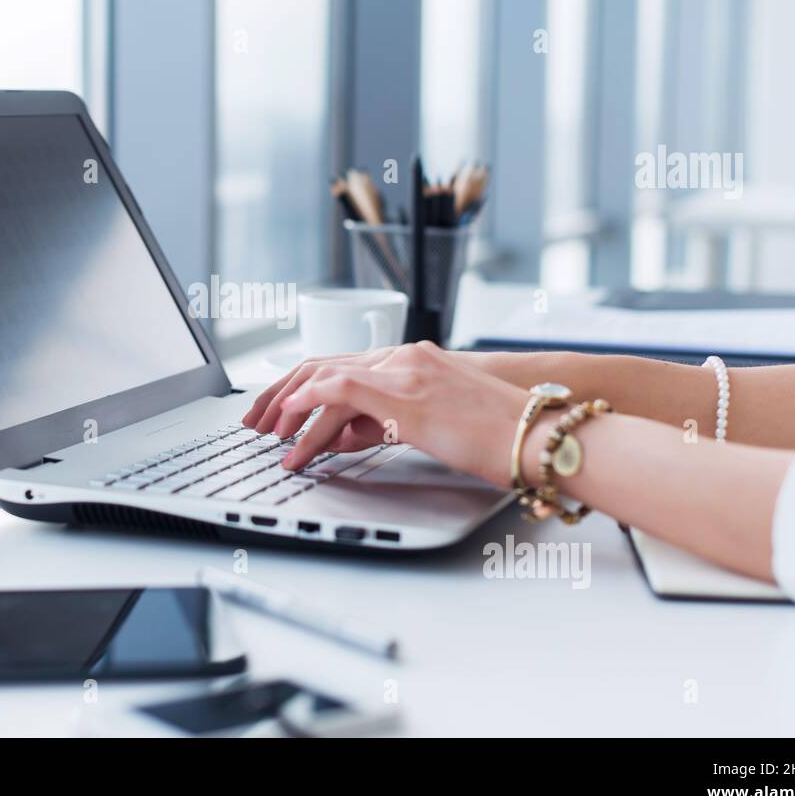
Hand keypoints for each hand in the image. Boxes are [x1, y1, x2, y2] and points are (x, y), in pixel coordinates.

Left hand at [254, 341, 528, 486]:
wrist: (539, 434)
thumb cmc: (499, 436)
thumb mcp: (433, 424)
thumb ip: (385, 422)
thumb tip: (342, 436)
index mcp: (413, 359)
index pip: (340, 365)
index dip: (301, 386)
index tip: (277, 410)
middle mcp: (404, 357)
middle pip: (322, 364)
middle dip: (281, 393)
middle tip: (255, 421)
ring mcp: (403, 371)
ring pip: (325, 378)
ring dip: (288, 409)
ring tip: (268, 438)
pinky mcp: (404, 395)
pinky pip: (338, 393)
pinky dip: (306, 412)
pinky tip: (291, 435)